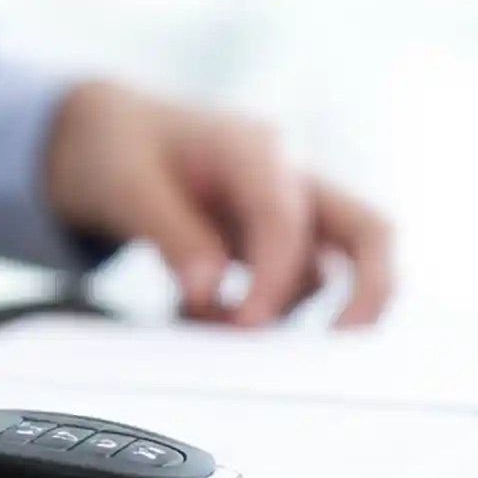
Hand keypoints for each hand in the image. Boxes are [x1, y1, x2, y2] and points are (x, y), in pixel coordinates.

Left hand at [46, 81, 392, 326]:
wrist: (109, 132)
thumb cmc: (119, 149)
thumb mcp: (127, 188)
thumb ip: (172, 237)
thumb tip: (208, 293)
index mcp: (251, 148)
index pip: (287, 220)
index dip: (274, 279)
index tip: (243, 322)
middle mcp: (286, 174)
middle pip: (368, 231)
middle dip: (369, 292)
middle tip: (338, 345)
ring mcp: (286, 207)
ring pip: (329, 267)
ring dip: (283, 308)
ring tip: (201, 319)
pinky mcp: (272, 238)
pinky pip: (291, 282)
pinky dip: (259, 308)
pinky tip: (201, 311)